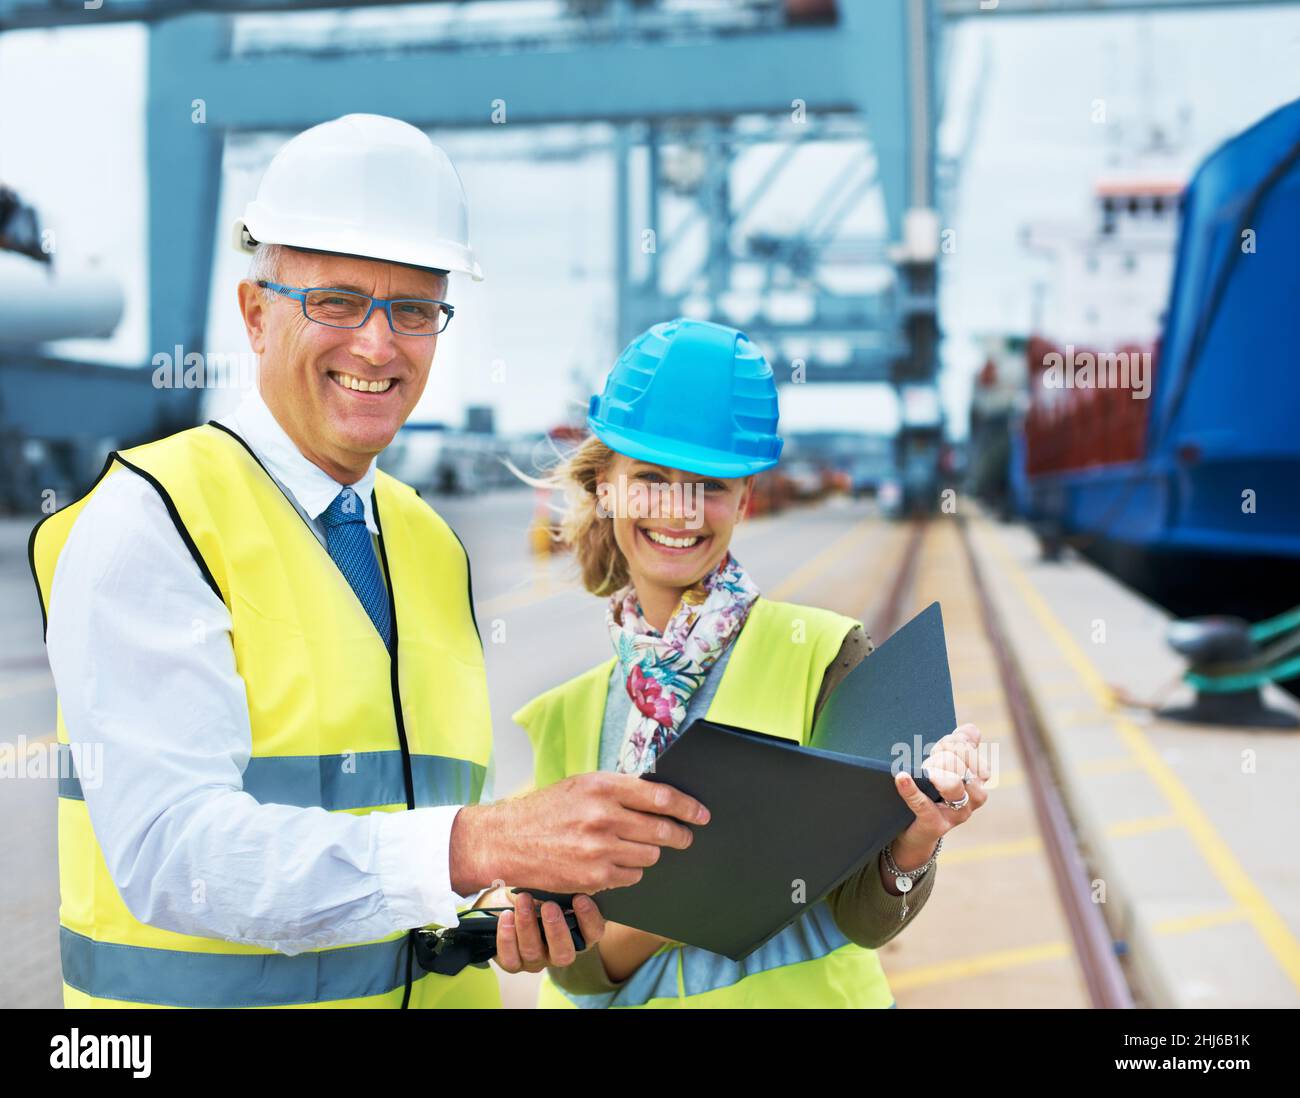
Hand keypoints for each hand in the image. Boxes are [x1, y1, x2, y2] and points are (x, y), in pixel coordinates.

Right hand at [449, 771, 709, 894]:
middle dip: (678, 836)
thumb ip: (619, 790)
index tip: (701, 814)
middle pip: (661, 830)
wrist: (507, 840)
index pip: (661, 797)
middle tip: (684, 837)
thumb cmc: (547, 810)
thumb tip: (660, 798)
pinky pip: (631, 876)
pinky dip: (629, 871)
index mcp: (602, 786)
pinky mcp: (594, 877)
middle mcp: (603, 816)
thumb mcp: (582, 785)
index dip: (688, 807)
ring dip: (649, 853)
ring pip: (649, 856)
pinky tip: (614, 862)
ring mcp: (599, 849)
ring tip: (634, 847)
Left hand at [489, 889, 605, 973]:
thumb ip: (562, 888)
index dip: (589, 918)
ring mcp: (536, 959)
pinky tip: (506, 916)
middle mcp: (559, 952)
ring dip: (527, 925)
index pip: (593, 933)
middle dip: (556, 930)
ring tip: (523, 900)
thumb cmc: (536, 890)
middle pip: (564, 954)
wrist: (506, 900)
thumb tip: (564, 878)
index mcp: (578, 933)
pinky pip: (510, 958)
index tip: (580, 898)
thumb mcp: (552, 886)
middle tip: (549, 906)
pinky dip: (507, 937)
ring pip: (533, 952)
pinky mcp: (513, 962)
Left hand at [889, 723, 988, 869]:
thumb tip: (971, 729)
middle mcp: (973, 798)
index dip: (955, 744)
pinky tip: (902, 777)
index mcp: (978, 780)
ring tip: (923, 770)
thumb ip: (960, 746)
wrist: (913, 829)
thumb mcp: (947, 766)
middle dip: (944, 757)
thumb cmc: (931, 791)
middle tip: (928, 759)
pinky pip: (924, 805)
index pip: (972, 753)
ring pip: (952, 786)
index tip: (939, 744)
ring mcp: (956, 814)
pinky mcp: (935, 825)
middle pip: (963, 767)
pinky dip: (911, 790)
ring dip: (935, 772)